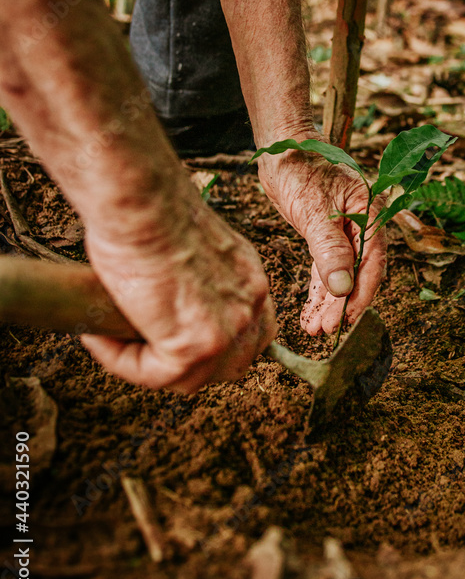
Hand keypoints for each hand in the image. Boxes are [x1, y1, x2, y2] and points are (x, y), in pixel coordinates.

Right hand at [79, 176, 275, 392]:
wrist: (141, 200)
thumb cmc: (150, 208)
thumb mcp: (185, 244)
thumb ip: (191, 278)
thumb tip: (162, 300)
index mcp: (248, 276)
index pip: (253, 330)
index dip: (217, 343)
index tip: (173, 336)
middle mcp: (249, 302)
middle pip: (234, 363)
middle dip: (192, 365)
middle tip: (145, 349)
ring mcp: (228, 328)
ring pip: (193, 378)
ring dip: (150, 366)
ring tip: (113, 340)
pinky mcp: (195, 346)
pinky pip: (155, 375)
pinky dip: (122, 362)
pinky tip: (99, 338)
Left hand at [257, 141, 385, 335]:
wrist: (281, 144)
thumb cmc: (300, 165)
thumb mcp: (314, 208)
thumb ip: (330, 248)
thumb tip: (343, 287)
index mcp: (370, 213)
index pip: (372, 262)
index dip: (359, 294)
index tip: (345, 321)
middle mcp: (362, 224)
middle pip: (358, 273)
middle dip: (342, 305)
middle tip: (325, 331)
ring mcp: (344, 230)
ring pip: (341, 274)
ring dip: (330, 302)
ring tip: (315, 329)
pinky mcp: (325, 234)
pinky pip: (326, 267)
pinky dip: (319, 289)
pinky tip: (312, 310)